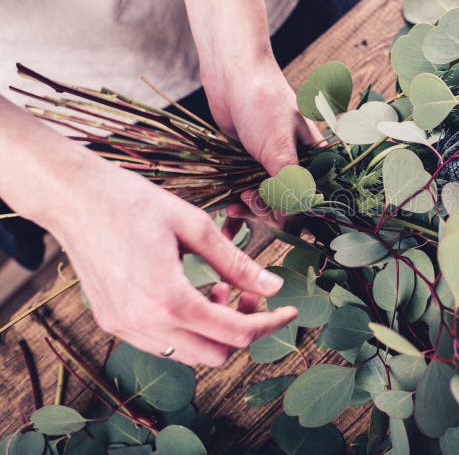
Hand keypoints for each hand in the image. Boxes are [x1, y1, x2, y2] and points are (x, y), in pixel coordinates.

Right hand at [47, 159, 297, 366]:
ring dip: (213, 330)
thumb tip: (274, 287)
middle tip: (249, 293)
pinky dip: (187, 328)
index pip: (236, 333)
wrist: (74, 197)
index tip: (289, 310)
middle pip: (215, 355)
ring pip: (188, 354)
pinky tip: (190, 294)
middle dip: (242, 329)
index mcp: (170, 299)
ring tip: (217, 288)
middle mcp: (144, 323)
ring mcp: (124, 327)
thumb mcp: (195, 226)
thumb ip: (237, 262)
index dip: (270, 324)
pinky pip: (162, 344)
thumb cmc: (135, 202)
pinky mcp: (112, 322)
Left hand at [180, 0, 321, 220]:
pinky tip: (227, 226)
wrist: (231, 73)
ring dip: (249, 211)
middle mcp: (297, 164)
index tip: (274, 215)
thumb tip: (290, 222)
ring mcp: (272, 164)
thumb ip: (287, 186)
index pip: (314, 200)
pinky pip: (247, 193)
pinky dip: (238, 209)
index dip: (296, 215)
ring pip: (265, 202)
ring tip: (232, 207)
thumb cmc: (263, 102)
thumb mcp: (278, 148)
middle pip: (288, 205)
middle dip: (266, 211)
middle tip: (247, 202)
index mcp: (315, 159)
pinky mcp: (249, 163)